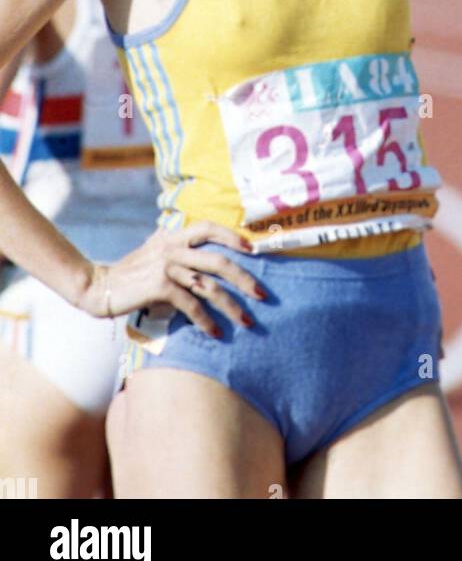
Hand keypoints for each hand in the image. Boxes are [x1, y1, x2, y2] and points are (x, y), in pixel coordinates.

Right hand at [80, 221, 261, 336]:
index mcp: (173, 237)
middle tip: (263, 294)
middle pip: (219, 260)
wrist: (99, 287)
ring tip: (246, 321)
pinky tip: (215, 332)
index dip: (232, 236)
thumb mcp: (152, 251)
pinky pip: (191, 305)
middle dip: (245, 278)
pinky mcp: (160, 287)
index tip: (254, 249)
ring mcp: (167, 267)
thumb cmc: (129, 272)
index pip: (209, 228)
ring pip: (210, 286)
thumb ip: (172, 245)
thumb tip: (191, 243)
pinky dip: (206, 321)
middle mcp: (173, 248)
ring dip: (232, 306)